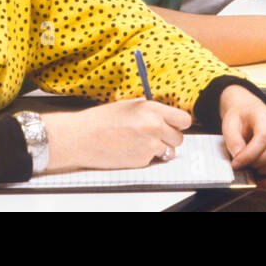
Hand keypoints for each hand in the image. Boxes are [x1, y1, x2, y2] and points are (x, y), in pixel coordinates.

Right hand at [40, 98, 190, 171]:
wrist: (82, 137)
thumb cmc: (100, 120)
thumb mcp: (128, 105)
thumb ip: (149, 109)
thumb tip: (164, 114)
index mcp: (151, 109)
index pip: (183, 119)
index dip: (180, 123)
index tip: (175, 124)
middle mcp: (154, 127)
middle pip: (179, 138)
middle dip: (170, 137)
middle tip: (156, 134)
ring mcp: (149, 145)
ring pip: (168, 150)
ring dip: (159, 148)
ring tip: (140, 141)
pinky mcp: (142, 161)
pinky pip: (153, 159)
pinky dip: (146, 156)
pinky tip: (130, 148)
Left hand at [218, 84, 265, 188]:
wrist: (248, 113)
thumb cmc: (241, 118)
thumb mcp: (229, 124)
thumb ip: (232, 139)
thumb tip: (239, 155)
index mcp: (265, 116)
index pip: (264, 136)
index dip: (250, 154)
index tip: (237, 163)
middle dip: (259, 163)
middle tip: (245, 166)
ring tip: (252, 170)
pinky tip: (261, 180)